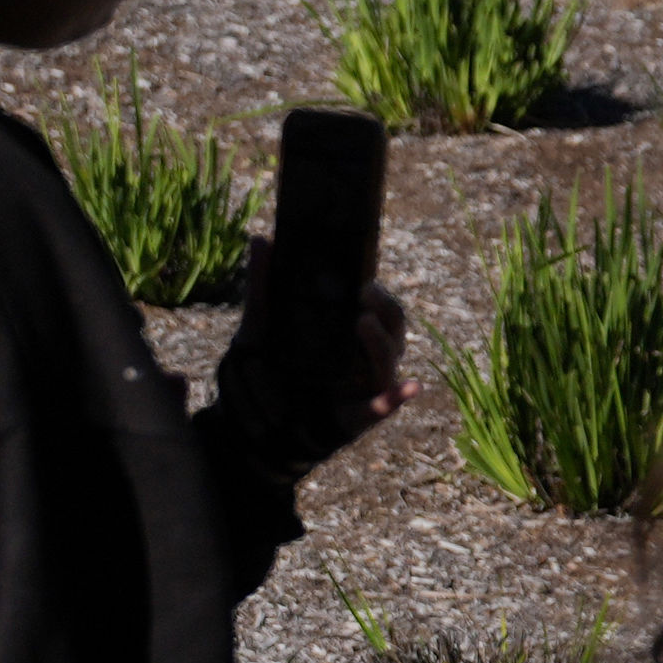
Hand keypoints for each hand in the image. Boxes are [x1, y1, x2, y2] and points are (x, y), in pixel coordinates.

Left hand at [219, 244, 412, 469]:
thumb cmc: (268, 370)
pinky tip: (410, 387)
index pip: (379, 306)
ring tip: (361, 322)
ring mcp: (367, 385)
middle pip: (394, 327)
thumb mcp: (261, 324)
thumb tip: (260, 238)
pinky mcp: (361, 415)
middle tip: (363, 291)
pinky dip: (396, 398)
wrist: (252, 424)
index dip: (379, 291)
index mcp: (351, 332)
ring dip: (382, 341)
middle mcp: (366, 356)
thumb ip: (263, 286)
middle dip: (385, 308)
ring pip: (390, 359)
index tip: (363, 277)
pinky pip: (386, 406)